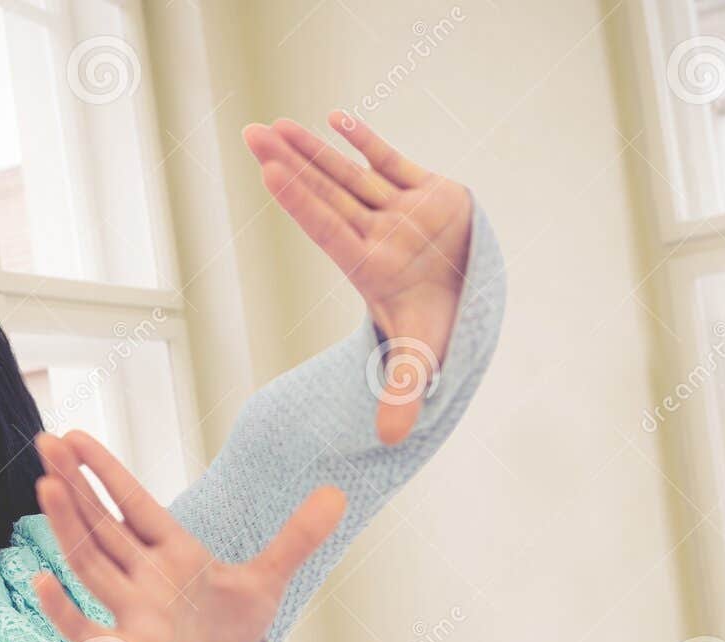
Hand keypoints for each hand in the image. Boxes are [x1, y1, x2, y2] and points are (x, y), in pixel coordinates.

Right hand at [32, 430, 345, 641]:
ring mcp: (128, 612)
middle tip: (46, 442)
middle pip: (102, 524)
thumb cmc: (227, 635)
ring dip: (67, 527)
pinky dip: (63, 610)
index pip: (133, 503)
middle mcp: (142, 576)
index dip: (106, 471)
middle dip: (75, 485)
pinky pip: (84, 631)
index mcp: (172, 551)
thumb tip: (340, 494)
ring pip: (89, 563)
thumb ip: (297, 537)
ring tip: (45, 486)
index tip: (75, 436)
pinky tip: (43, 582)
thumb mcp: (267, 581)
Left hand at [243, 112, 473, 444]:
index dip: (300, 199)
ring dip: (316, 149)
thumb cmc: (440, 326)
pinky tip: (335, 118)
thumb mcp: (422, 358)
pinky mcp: (428, 191)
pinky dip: (367, 140)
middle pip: (326, 193)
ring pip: (351, 173)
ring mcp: (399, 210)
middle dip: (291, 163)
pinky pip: (391, 161)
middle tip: (252, 135)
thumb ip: (404, 392)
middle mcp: (377, 233)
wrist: (472, 301)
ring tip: (276, 125)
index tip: (269, 171)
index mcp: (370, 266)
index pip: (327, 227)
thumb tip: (391, 440)